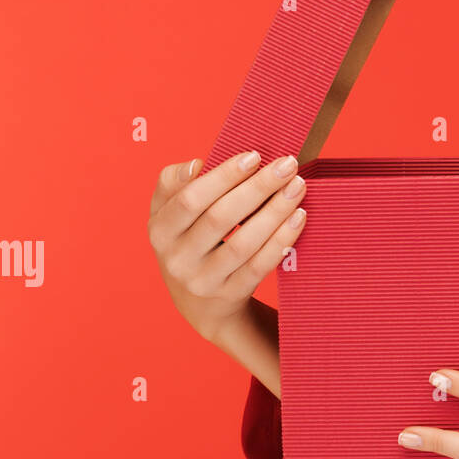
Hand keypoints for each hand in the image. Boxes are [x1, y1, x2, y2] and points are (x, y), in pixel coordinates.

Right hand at [147, 150, 307, 344]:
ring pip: (243, 243)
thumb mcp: (169, 214)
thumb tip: (196, 165)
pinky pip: (260, 266)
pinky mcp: (230, 295)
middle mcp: (177, 258)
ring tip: (298, 186)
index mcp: (160, 230)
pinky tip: (298, 216)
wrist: (201, 303)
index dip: (223, 176)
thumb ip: (174, 183)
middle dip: (258, 187)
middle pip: (220, 218)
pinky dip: (281, 240)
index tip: (254, 155)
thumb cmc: (190, 240)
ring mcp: (204, 281)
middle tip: (287, 164)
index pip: (190, 199)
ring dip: (275, 211)